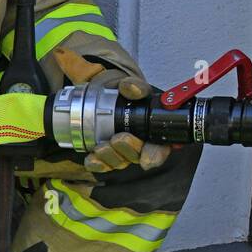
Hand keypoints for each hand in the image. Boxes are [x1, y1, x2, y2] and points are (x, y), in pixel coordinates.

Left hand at [52, 49, 171, 173]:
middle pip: (137, 156)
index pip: (160, 148)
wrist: (107, 94)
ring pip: (119, 161)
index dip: (155, 156)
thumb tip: (130, 88)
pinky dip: (96, 163)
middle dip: (128, 150)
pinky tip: (91, 158)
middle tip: (119, 138)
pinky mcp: (105, 155)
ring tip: (102, 146)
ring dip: (110, 156)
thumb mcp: (133, 87)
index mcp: (152, 131)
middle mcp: (139, 144)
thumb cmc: (126, 95)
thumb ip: (136, 86)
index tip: (147, 159)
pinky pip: (102, 164)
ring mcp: (122, 151)